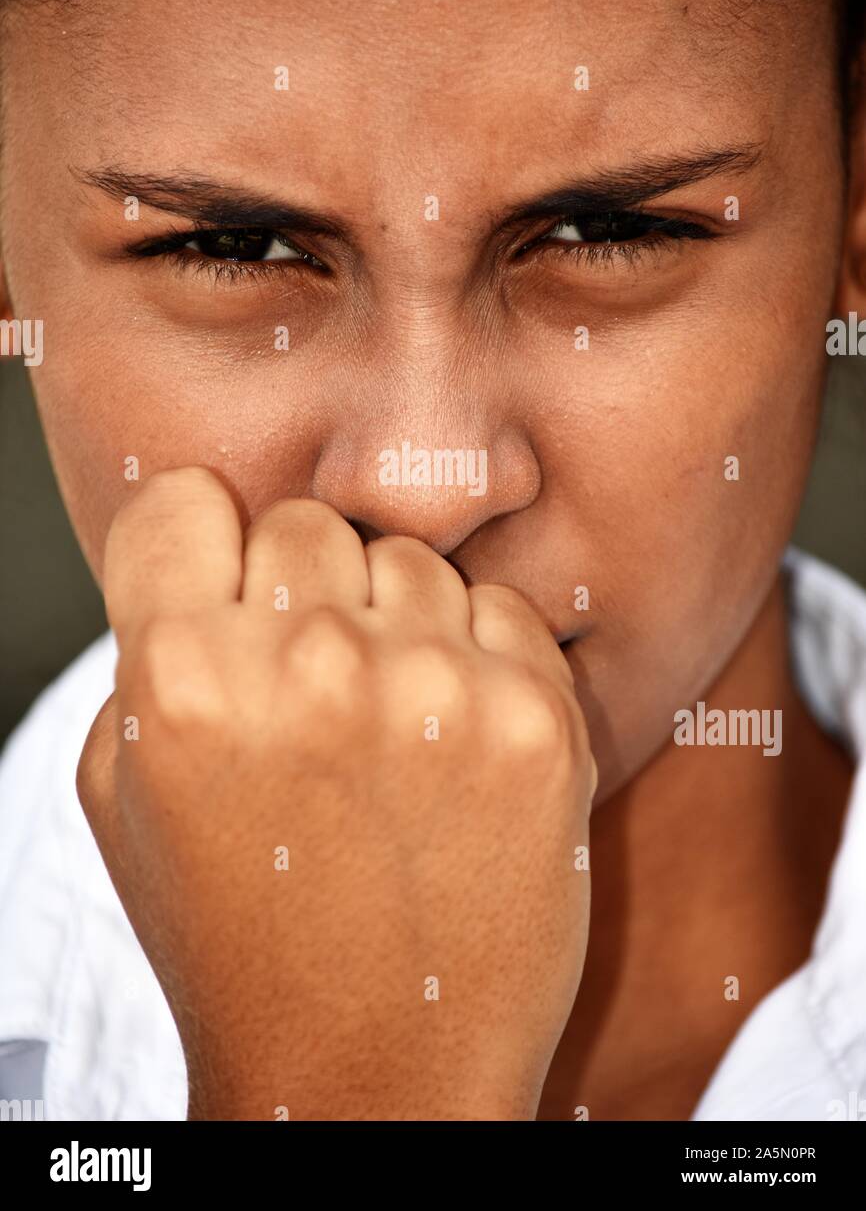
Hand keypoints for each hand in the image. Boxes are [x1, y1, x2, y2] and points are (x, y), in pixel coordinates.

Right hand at [77, 467, 595, 1119]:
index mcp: (183, 676)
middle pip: (305, 523)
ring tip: (387, 736)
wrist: (374, 1073)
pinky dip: (477, 661)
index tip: (223, 593)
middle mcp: (308, 662)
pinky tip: (455, 750)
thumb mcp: (130, 798)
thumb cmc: (239, 935)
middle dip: (301, 592)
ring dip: (394, 626)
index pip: (188, 500)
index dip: (201, 548)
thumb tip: (206, 564)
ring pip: (408, 561)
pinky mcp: (536, 718)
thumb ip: (150, 658)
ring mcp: (432, 685)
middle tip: (312, 694)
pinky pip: (500, 610)